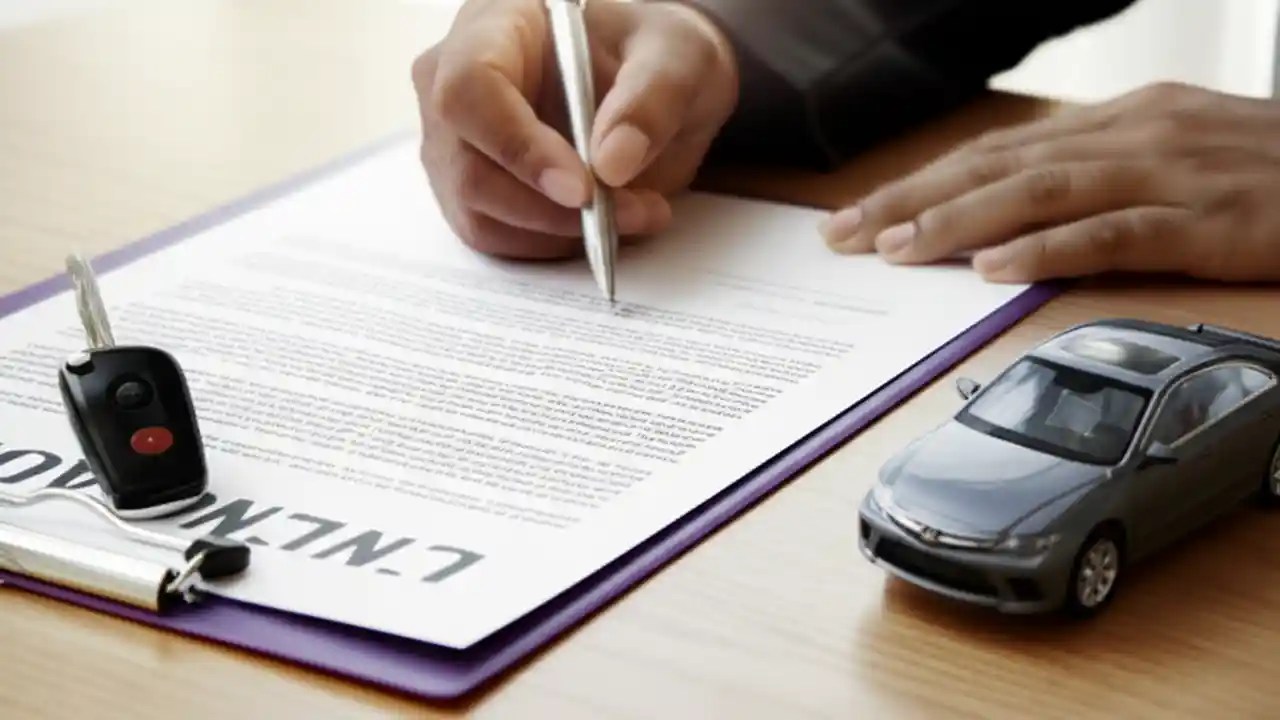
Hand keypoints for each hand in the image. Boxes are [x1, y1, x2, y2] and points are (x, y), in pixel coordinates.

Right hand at [412, 0, 738, 258]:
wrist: (653, 86)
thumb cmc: (652, 53)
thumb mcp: (678, 56)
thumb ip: (653, 98)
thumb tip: (612, 164)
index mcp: (492, 26)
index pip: (470, 89)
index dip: (518, 147)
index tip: (581, 189)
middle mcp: (455, 84)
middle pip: (469, 167)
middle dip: (552, 208)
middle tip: (632, 212)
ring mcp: (456, 143)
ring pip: (481, 213)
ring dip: (561, 233)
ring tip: (636, 213)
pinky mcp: (473, 191)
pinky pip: (498, 237)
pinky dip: (555, 244)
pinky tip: (604, 222)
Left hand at [820, 82, 1279, 282]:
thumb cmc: (1265, 172)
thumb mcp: (1170, 156)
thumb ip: (1095, 176)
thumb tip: (1011, 214)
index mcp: (1120, 120)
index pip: (997, 150)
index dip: (923, 182)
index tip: (861, 212)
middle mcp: (1134, 134)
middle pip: (999, 166)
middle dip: (912, 201)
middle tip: (844, 235)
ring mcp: (1170, 174)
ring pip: (1041, 192)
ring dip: (959, 222)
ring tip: (896, 249)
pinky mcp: (1207, 220)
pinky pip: (1114, 234)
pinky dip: (1048, 250)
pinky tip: (996, 269)